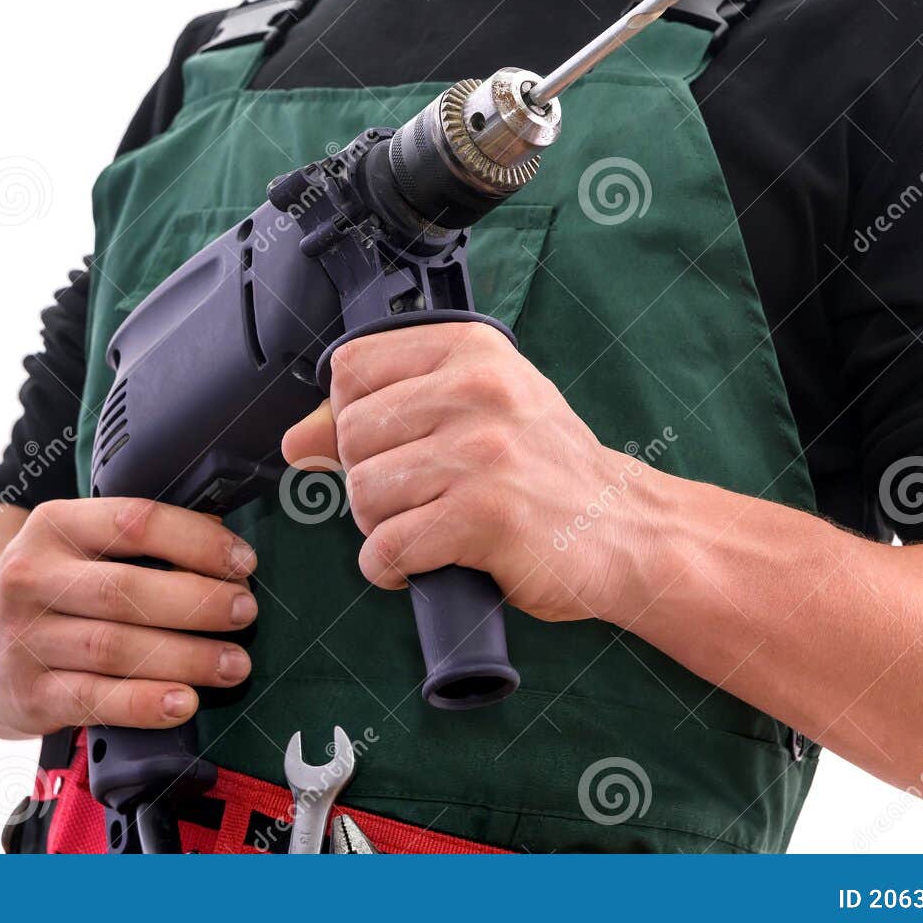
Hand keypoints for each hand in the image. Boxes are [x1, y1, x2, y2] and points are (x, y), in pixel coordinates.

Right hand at [0, 499, 255, 736]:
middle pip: (127, 590)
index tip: (242, 561)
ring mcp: (23, 640)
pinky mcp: (27, 695)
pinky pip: (94, 701)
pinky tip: (185, 702)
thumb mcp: (78, 542)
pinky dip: (145, 703)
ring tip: (234, 663)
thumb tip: (223, 538)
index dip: (197, 541)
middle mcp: (31, 579)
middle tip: (244, 611)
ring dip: (187, 657)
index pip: (134, 522)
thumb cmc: (50, 584)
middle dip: (199, 602)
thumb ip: (139, 538)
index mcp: (54, 526)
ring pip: (116, 649)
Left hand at [281, 322, 656, 622]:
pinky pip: (387, 548)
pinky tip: (426, 566)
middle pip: (350, 436)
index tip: (389, 447)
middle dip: (367, 483)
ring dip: (380, 529)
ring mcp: (483, 452)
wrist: (627, 531)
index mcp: (472, 352)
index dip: (349, 418)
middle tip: (416, 501)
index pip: (350, 369)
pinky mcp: (486, 516)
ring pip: (362, 493)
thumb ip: (383, 419)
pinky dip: (390, 571)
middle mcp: (478, 390)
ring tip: (426, 531)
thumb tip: (295, 441)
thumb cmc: (546, 473)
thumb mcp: (472, 419)